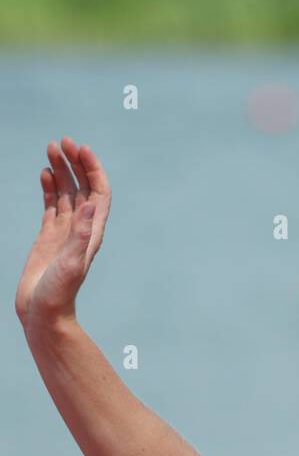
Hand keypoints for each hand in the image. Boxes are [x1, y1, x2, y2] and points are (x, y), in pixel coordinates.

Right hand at [15, 137, 111, 331]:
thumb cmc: (58, 294)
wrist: (42, 314)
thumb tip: (89, 205)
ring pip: (66, 193)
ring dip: (62, 170)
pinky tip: (45, 173)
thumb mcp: (71, 263)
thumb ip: (80, 235)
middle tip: (62, 141)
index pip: (98, 193)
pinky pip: (52, 205)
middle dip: (76, 163)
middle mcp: (80, 230)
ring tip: (51, 149)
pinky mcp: (48, 237)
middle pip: (83, 188)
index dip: (93, 170)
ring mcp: (64, 232)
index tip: (80, 148)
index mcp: (91, 234)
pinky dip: (50, 187)